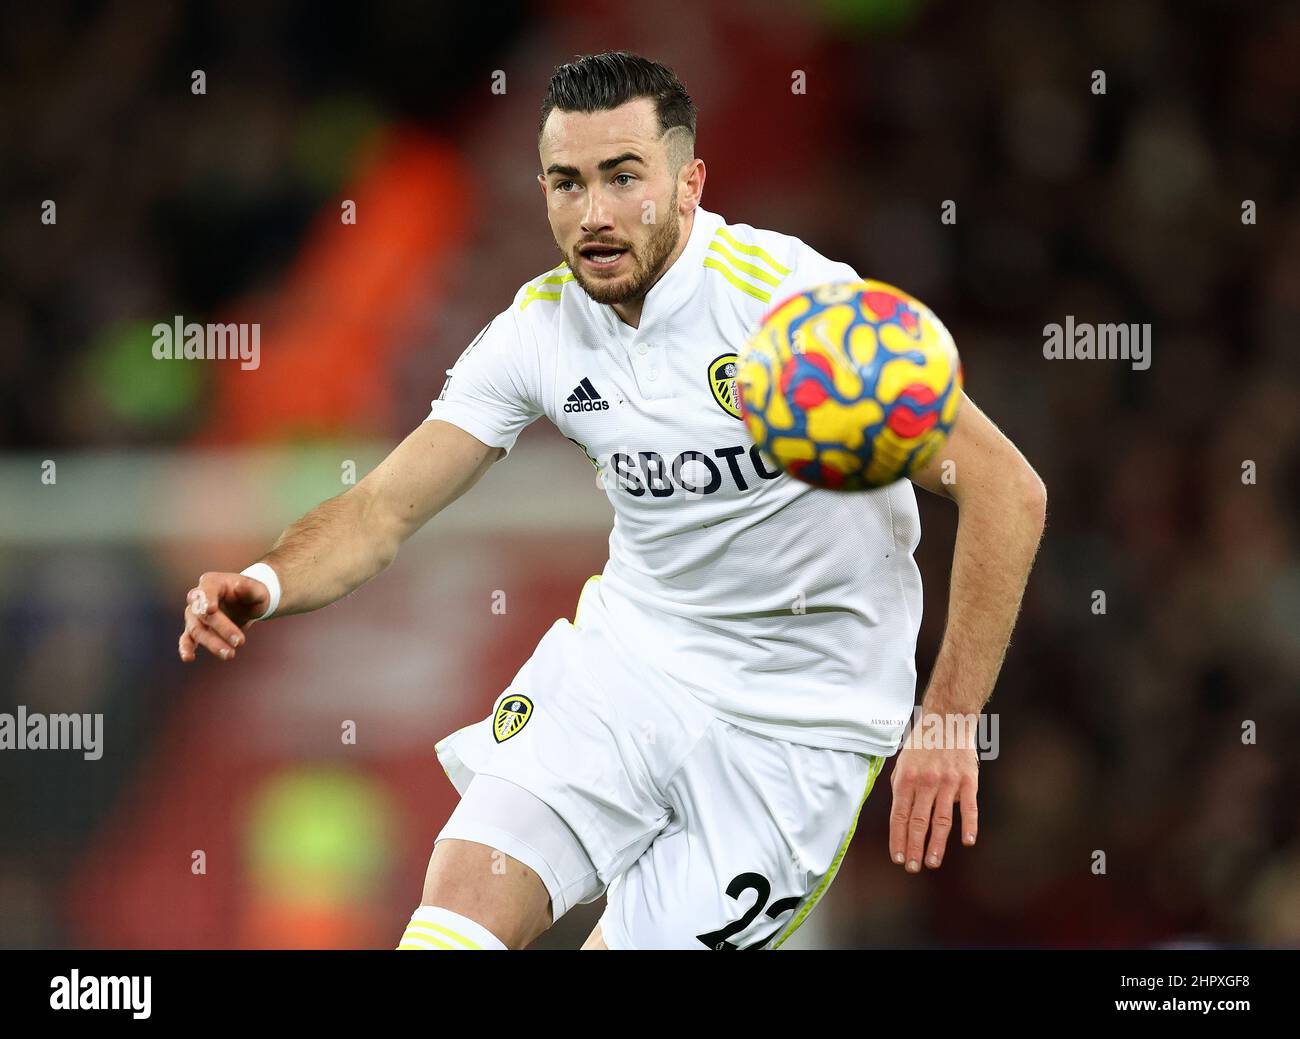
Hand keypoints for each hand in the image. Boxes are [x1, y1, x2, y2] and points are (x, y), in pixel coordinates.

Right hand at [178, 571, 269, 661]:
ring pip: (197, 630)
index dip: (207, 600)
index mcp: (211, 582)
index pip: (206, 591)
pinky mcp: (195, 630)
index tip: (211, 610)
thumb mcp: (258, 590)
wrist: (247, 603)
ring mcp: (194, 615)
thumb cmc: (252, 594)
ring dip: (212, 643)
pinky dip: (186, 648)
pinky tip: (188, 658)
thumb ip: (251, 588)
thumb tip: (239, 586)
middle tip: (240, 641)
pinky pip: (186, 639)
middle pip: (203, 614)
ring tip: (230, 654)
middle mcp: (197, 598)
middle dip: (222, 628)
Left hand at [888, 732, 978, 872]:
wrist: (948, 718)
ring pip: (941, 819)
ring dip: (936, 844)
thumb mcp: (902, 760)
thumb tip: (898, 813)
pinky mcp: (968, 780)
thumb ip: (899, 786)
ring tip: (932, 863)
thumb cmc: (922, 741)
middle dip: (914, 848)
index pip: (899, 816)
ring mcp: (948, 782)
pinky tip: (967, 841)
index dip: (898, 839)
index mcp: (906, 779)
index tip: (897, 858)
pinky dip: (969, 825)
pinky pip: (969, 807)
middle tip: (913, 868)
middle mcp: (925, 782)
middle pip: (918, 822)